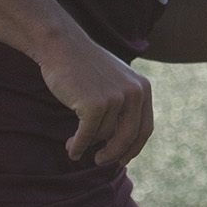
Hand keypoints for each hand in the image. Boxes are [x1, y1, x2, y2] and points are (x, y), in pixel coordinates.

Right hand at [37, 31, 153, 164]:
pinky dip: (78, 146)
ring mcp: (115, 98)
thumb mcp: (114, 81)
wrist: (61, 45)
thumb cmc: (84, 66)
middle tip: (99, 161)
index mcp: (143, 87)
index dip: (134, 149)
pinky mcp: (95, 104)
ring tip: (73, 142)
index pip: (145, 129)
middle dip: (113, 154)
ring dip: (87, 143)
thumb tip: (121, 146)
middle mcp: (134, 92)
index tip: (122, 160)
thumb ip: (124, 107)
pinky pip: (87, 135)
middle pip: (128, 138)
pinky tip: (71, 149)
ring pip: (103, 135)